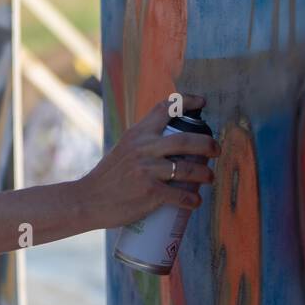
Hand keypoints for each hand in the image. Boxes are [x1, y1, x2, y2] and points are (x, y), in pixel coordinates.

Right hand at [80, 93, 219, 229]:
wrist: (87, 200)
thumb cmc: (108, 178)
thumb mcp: (123, 150)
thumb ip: (143, 145)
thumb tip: (173, 146)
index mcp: (137, 134)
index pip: (164, 108)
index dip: (187, 101)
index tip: (202, 102)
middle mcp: (143, 148)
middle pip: (186, 140)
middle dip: (208, 144)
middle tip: (216, 150)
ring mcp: (146, 170)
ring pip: (189, 169)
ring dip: (205, 175)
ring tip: (209, 179)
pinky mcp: (149, 192)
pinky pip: (180, 195)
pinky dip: (192, 200)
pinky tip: (195, 202)